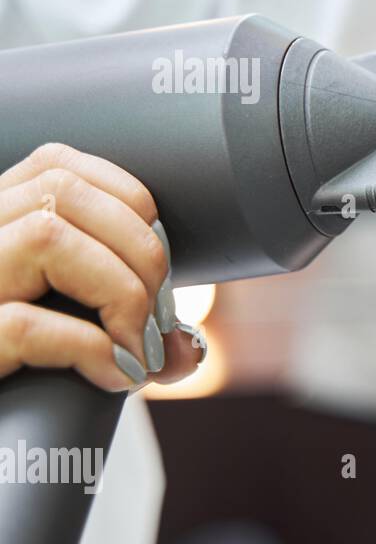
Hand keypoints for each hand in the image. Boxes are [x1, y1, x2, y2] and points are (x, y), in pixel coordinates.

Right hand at [0, 144, 204, 391]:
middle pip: (63, 191)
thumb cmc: (13, 379)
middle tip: (155, 318)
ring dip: (120, 292)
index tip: (154, 265)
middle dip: (139, 250)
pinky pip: (24, 324)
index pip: (59, 165)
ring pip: (45, 237)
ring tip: (135, 347)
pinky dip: (89, 349)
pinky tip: (111, 376)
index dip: (130, 205)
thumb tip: (189, 350)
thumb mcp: (69, 335)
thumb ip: (128, 330)